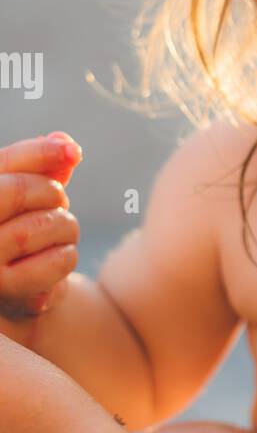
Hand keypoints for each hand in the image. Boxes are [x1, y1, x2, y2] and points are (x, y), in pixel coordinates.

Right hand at [0, 132, 81, 320]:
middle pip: (17, 191)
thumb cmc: (19, 230)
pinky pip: (52, 262)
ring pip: (38, 227)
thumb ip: (43, 168)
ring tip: (63, 231)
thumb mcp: (28, 196)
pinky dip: (67, 255)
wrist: (16, 290)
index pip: (3, 162)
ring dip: (65, 226)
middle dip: (50, 192)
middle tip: (60, 202)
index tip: (73, 151)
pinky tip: (62, 254)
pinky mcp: (3, 288)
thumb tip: (64, 143)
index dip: (41, 152)